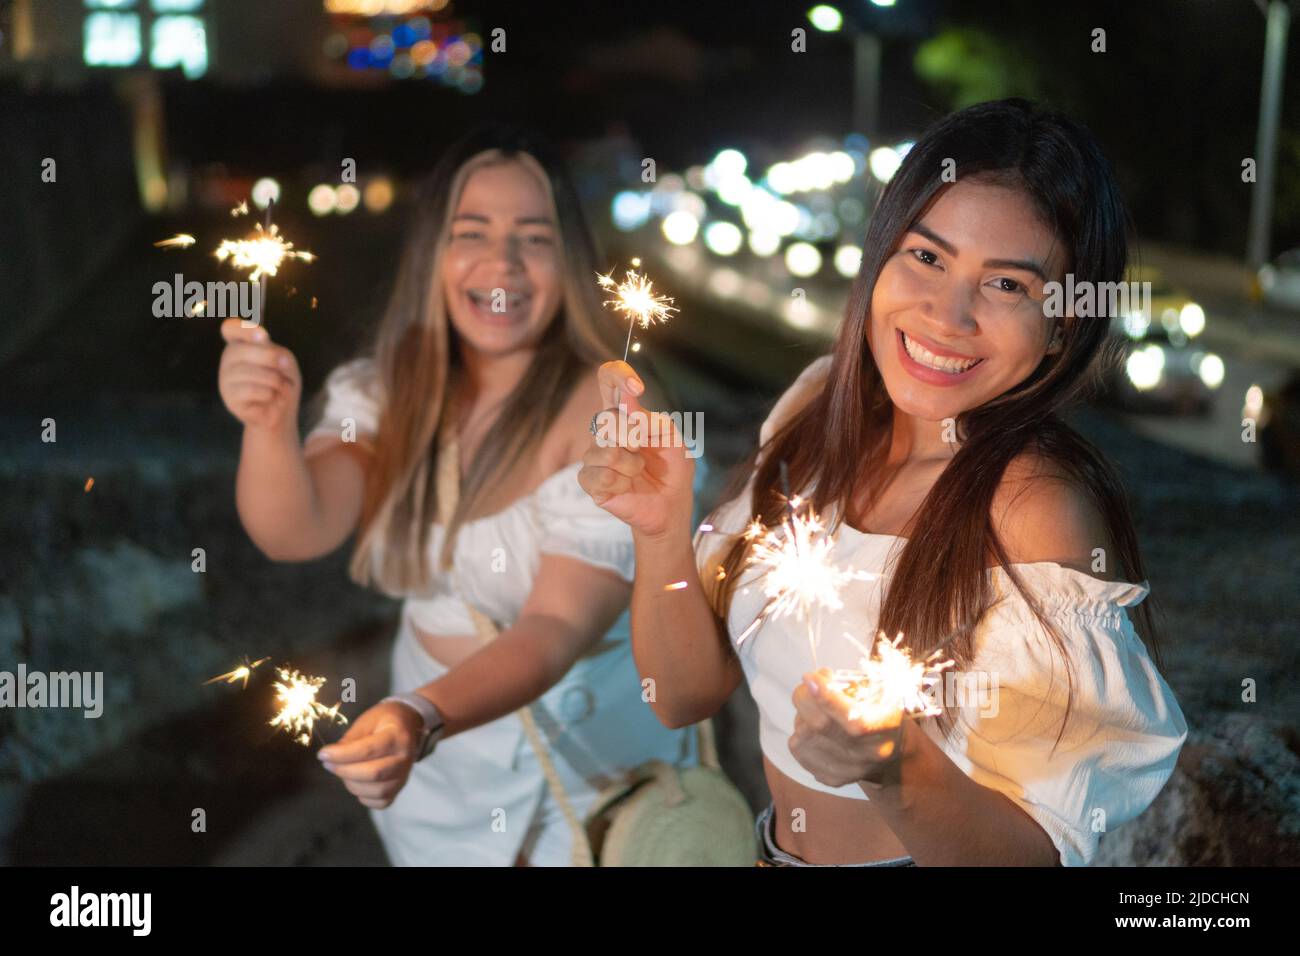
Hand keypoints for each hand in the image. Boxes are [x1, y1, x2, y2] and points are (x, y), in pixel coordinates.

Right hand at [218, 318, 300, 434]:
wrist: (281, 412)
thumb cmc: (282, 382)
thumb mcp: (285, 360)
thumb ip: (273, 350)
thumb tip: (262, 343)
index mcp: (241, 344)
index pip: (231, 328)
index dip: (244, 329)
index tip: (263, 335)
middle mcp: (228, 358)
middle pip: (248, 349)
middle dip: (273, 360)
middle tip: (284, 371)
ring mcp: (225, 377)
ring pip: (256, 372)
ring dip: (276, 382)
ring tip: (277, 389)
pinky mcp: (229, 397)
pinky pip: (254, 390)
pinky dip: (270, 395)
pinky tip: (269, 399)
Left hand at [317, 701, 422, 809]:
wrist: (409, 725)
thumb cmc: (384, 721)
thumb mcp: (367, 721)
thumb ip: (350, 739)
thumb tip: (332, 757)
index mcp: (397, 737)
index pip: (368, 750)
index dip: (342, 755)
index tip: (323, 754)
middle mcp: (404, 759)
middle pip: (373, 773)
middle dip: (344, 770)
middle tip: (328, 763)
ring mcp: (404, 776)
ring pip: (376, 791)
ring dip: (351, 783)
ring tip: (342, 771)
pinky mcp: (399, 788)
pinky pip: (380, 802)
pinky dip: (363, 796)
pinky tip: (356, 783)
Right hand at [576, 360, 695, 539]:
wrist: (671, 504)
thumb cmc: (672, 468)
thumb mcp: (671, 438)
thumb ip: (651, 418)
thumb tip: (629, 398)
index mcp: (623, 413)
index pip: (607, 381)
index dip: (617, 375)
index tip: (637, 388)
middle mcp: (604, 431)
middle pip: (607, 418)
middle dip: (634, 437)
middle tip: (643, 452)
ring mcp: (594, 455)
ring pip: (606, 451)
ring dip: (632, 465)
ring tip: (638, 472)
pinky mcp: (590, 481)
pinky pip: (601, 476)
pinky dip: (622, 482)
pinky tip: (627, 486)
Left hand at [789, 668, 905, 789]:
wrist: (888, 747)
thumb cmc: (879, 708)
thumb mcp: (880, 689)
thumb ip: (855, 681)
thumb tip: (822, 677)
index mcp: (885, 727)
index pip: (853, 720)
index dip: (828, 698)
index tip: (810, 678)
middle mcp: (868, 754)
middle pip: (821, 725)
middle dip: (805, 697)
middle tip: (808, 684)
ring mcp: (848, 769)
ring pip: (804, 734)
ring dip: (802, 714)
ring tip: (817, 708)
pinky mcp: (830, 777)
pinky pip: (797, 747)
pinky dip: (799, 730)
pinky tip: (815, 727)